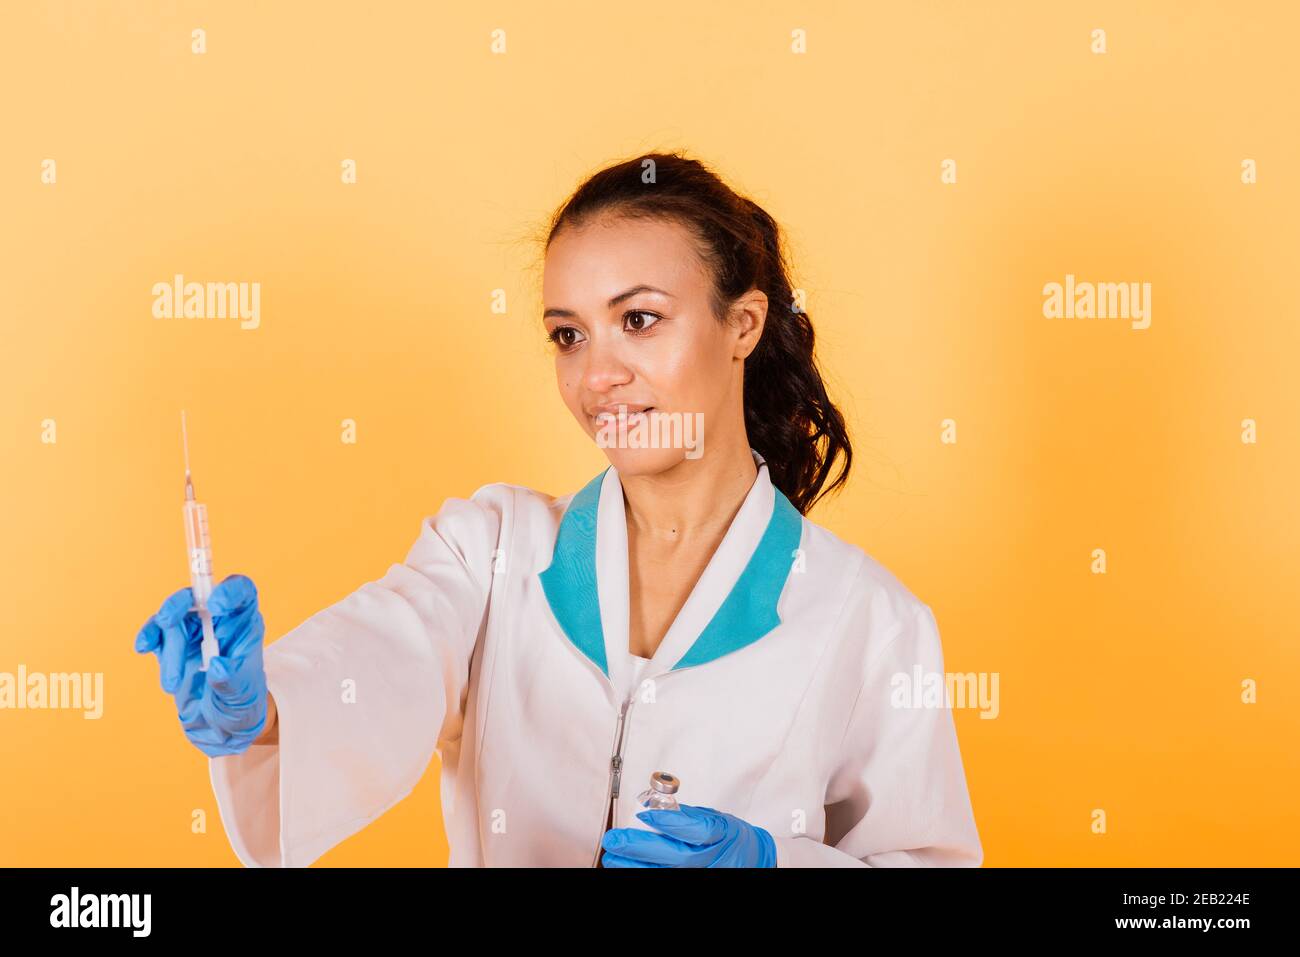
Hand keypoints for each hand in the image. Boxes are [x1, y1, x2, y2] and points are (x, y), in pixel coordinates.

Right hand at [134, 574, 267, 757]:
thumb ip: (230, 681)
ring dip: (167, 647)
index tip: (216, 605)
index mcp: (244, 625)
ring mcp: (194, 632)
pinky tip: (143, 646)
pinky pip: (157, 632)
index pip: (242, 592)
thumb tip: (217, 667)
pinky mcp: (173, 646)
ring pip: (174, 619)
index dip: (230, 590)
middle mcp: (219, 622)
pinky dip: (148, 635)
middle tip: (167, 621)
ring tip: (171, 684)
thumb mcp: (241, 697)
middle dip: (179, 605)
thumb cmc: (239, 705)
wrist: (219, 727)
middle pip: (198, 597)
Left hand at [600, 803, 776, 866]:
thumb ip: (686, 816)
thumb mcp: (714, 817)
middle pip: (676, 857)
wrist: (751, 859)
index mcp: (720, 834)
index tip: (645, 814)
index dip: (670, 823)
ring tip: (613, 858)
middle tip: (614, 840)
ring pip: (667, 874)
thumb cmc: (729, 836)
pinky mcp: (694, 883)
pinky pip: (665, 881)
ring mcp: (703, 875)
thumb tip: (651, 809)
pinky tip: (627, 869)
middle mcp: (713, 859)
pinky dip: (644, 876)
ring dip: (635, 867)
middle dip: (641, 848)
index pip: (696, 831)